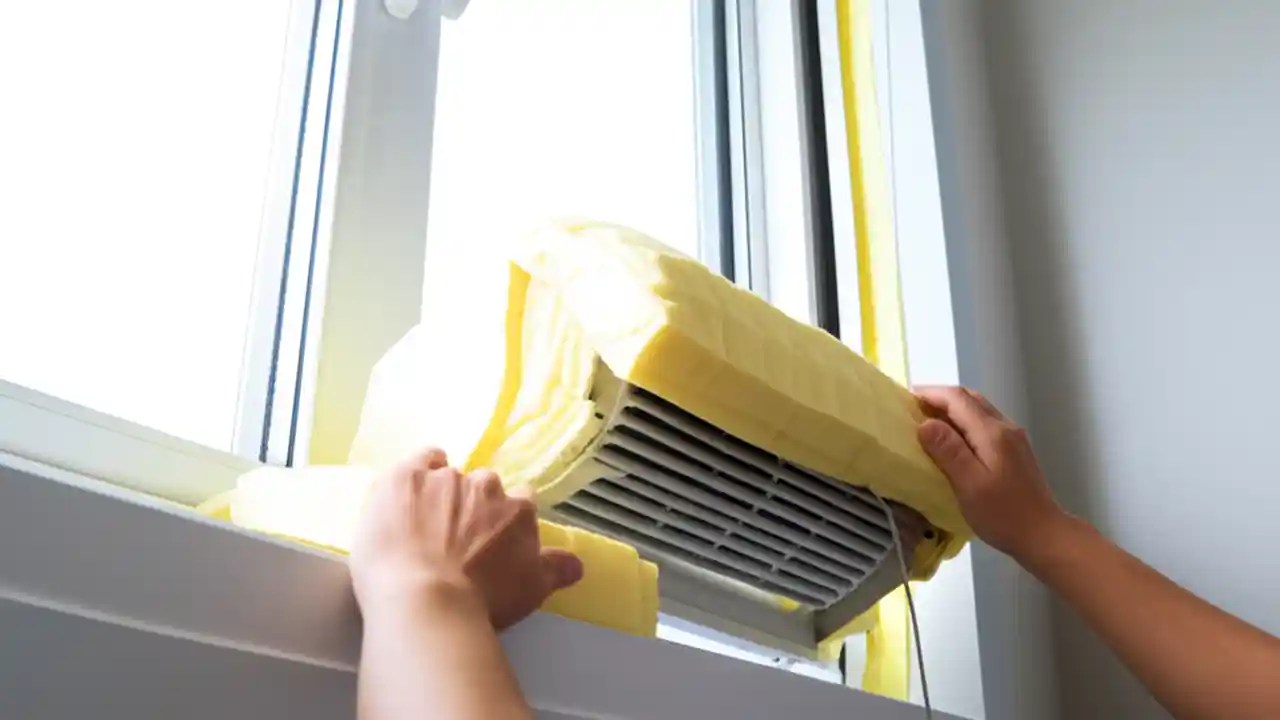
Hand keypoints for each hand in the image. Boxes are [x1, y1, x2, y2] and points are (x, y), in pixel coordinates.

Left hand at [350, 448, 583, 629]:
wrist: (426, 602)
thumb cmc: (483, 601)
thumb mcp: (531, 590)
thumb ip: (555, 569)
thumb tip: (576, 564)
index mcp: (518, 510)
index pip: (520, 501)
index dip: (505, 520)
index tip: (493, 539)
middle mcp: (486, 486)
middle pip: (483, 487)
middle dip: (473, 507)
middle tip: (456, 539)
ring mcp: (444, 479)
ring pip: (448, 475)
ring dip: (441, 495)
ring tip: (424, 525)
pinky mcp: (407, 477)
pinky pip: (419, 461)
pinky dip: (419, 470)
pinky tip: (411, 490)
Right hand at [913, 386, 1065, 558]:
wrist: (1043, 534)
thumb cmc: (1002, 514)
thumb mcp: (969, 484)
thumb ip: (948, 451)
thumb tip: (925, 423)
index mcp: (992, 432)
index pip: (958, 399)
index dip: (930, 394)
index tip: (905, 400)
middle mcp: (1005, 427)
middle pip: (970, 398)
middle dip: (940, 398)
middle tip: (913, 410)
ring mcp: (1013, 438)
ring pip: (979, 409)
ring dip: (953, 409)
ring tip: (928, 423)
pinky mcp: (1015, 450)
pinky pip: (985, 423)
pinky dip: (964, 421)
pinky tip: (954, 441)